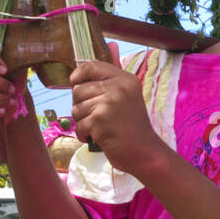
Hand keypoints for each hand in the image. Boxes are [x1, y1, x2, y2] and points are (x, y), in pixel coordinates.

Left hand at [70, 61, 164, 176]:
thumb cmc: (132, 127)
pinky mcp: (100, 120)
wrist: (145, 152)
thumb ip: (109, 83)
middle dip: (80, 105)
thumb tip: (90, 66)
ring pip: (76, 108)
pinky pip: (79, 124)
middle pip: (79, 89)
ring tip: (98, 128)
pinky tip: (97, 137)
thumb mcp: (127, 97)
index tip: (75, 83)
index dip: (78, 74)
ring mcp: (109, 103)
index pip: (92, 66)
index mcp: (125, 79)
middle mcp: (118, 87)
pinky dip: (84, 134)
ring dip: (82, 122)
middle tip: (95, 117)